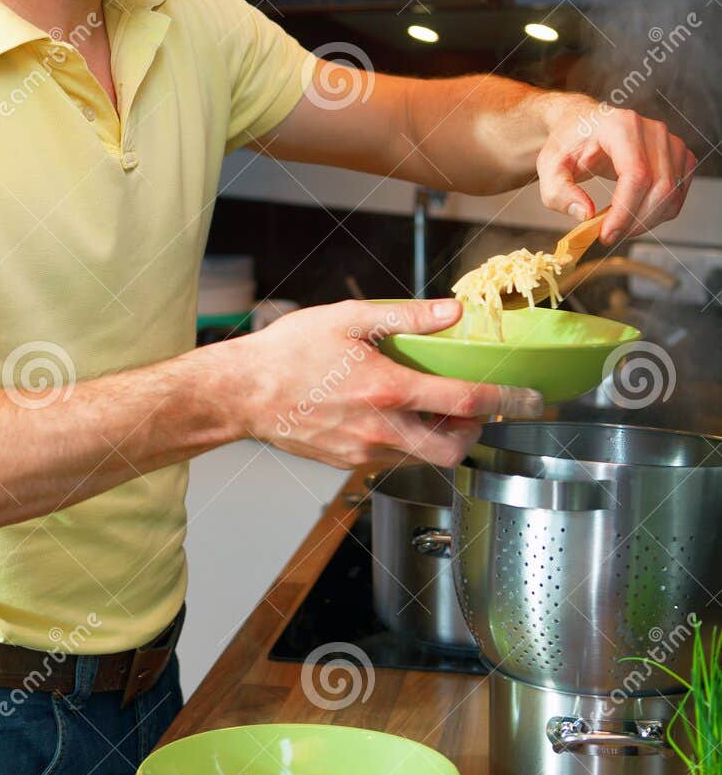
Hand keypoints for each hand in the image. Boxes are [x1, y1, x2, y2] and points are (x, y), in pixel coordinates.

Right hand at [233, 298, 542, 470]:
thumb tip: (453, 312)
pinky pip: (393, 457)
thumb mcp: (348, 319)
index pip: (467, 403)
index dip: (509, 402)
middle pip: (454, 450)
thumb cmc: (288, 353)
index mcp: (388, 390)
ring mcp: (365, 452)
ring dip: (440, 435)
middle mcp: (382, 430)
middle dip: (476, 433)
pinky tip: (390, 412)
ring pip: (423, 456)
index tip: (532, 400)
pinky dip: (406, 439)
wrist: (241, 393)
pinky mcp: (348, 463)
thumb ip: (406, 317)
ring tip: (432, 405)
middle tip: (477, 410)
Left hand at [537, 95, 695, 245]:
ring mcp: (669, 141)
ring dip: (647, 221)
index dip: (625, 210)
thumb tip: (585, 214)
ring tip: (619, 225)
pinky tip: (634, 214)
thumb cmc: (567, 143)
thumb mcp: (550, 167)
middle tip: (609, 235)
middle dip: (636, 222)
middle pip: (660, 187)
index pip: (636, 174)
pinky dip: (659, 213)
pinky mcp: (678, 155)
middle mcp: (652, 130)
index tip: (606, 234)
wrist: (581, 124)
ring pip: (672, 194)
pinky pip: (677, 193)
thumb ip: (559, 192)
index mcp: (620, 126)